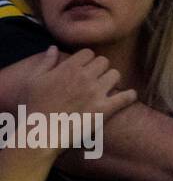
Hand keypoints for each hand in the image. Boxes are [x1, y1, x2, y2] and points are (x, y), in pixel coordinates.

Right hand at [18, 48, 136, 152]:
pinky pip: (126, 96)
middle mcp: (85, 77)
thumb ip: (46, 62)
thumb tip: (53, 47)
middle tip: (96, 78)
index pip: (89, 52)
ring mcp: (96, 92)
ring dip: (112, 80)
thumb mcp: (34, 81)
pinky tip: (129, 96)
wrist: (41, 134)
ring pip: (116, 74)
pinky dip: (130, 95)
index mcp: (68, 68)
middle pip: (104, 61)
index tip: (84, 68)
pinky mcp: (104, 109)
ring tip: (107, 87)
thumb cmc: (35, 107)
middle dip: (100, 68)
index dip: (87, 60)